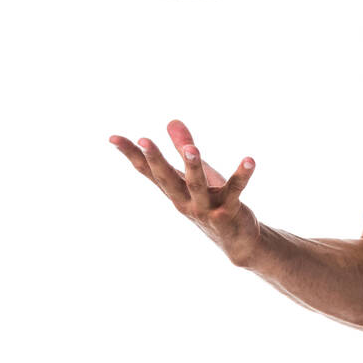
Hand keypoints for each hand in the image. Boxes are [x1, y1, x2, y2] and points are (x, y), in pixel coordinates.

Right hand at [109, 119, 260, 266]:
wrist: (236, 241)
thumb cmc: (211, 203)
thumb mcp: (195, 174)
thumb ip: (182, 148)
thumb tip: (171, 121)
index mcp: (174, 190)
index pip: (148, 171)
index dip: (131, 155)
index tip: (113, 138)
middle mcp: (184, 200)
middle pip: (166, 179)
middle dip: (156, 159)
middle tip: (144, 139)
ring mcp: (205, 208)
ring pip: (197, 186)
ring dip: (194, 167)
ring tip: (192, 148)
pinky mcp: (228, 211)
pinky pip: (235, 190)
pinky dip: (242, 175)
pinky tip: (249, 160)